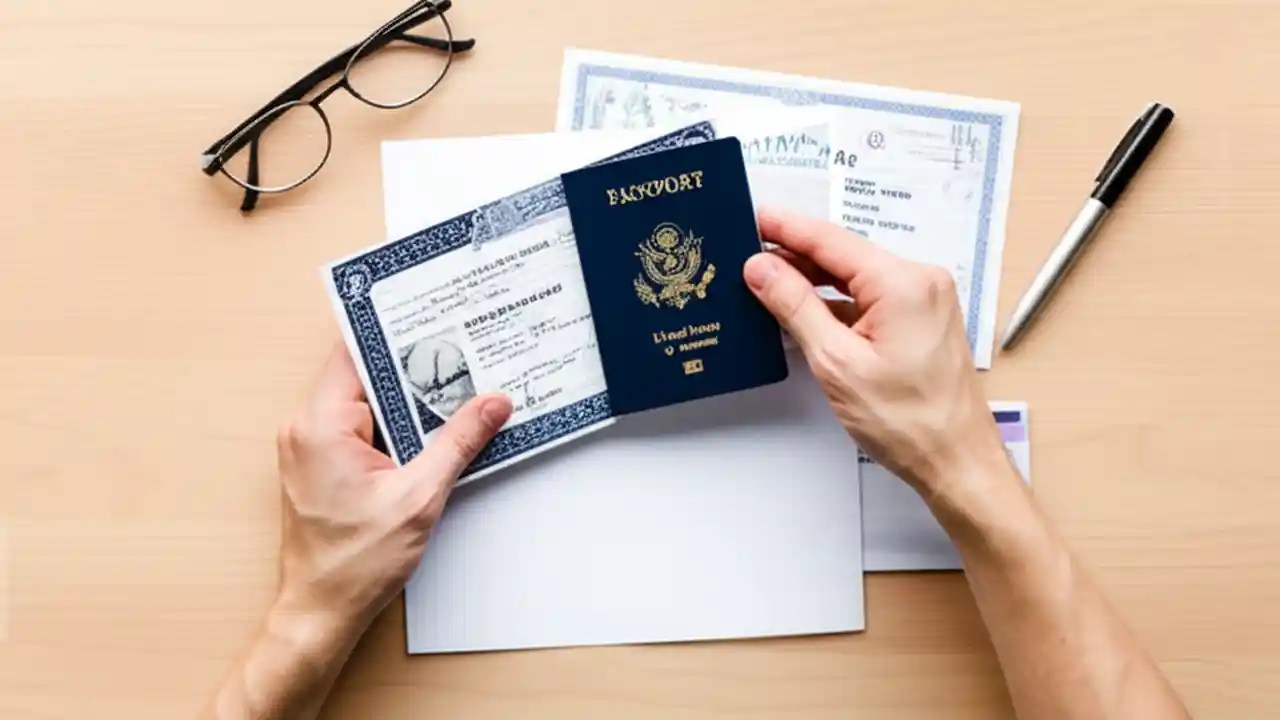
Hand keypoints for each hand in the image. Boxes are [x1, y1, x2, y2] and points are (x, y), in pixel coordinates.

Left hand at [273, 344, 511, 643]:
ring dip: (407, 405)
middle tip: (459, 360)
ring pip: (366, 404)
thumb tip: (491, 403)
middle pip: (365, 377)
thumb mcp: (419, 496)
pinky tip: (429, 437)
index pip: (357, 354)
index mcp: (321, 425)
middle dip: (414, 373)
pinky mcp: (321, 465)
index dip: (397, 335)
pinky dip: (394, 429)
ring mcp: (311, 448)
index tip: (433, 322)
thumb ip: (458, 442)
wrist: (321, 612)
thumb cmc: (353, 564)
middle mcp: (307, 429)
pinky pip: (361, 430)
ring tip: (452, 399)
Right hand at [743, 209, 1007, 498]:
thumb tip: (762, 269)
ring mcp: (924, 300)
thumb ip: (795, 307)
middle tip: (748, 252)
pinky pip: (871, 298)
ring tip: (767, 281)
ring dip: (814, 280)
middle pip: (844, 256)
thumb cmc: (910, 422)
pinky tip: (805, 311)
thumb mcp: (836, 362)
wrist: (956, 461)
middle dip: (795, 254)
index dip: (786, 228)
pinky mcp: (922, 320)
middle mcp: (920, 281)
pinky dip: (837, 303)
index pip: (831, 240)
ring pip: (856, 278)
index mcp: (903, 282)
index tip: (753, 217)